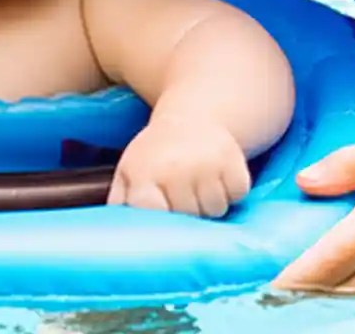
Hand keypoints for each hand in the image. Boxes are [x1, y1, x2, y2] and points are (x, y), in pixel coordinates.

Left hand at [107, 114, 250, 217]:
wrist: (191, 119)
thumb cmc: (155, 154)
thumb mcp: (128, 172)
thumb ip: (119, 202)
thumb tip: (117, 235)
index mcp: (144, 173)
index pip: (150, 212)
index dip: (158, 219)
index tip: (163, 216)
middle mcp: (175, 168)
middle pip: (187, 217)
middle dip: (186, 214)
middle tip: (181, 195)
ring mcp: (206, 165)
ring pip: (215, 210)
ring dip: (209, 205)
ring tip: (198, 185)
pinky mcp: (234, 163)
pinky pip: (237, 196)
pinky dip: (231, 193)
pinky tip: (216, 177)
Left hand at [273, 131, 354, 291]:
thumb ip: (354, 164)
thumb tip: (305, 182)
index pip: (328, 260)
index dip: (293, 278)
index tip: (262, 284)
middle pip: (338, 284)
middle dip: (301, 288)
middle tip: (265, 284)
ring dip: (325, 288)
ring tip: (291, 280)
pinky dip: (351, 284)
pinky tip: (334, 272)